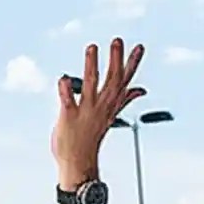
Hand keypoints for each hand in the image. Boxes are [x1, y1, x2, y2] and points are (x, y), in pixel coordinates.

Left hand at [52, 38, 145, 187]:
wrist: (78, 163)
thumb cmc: (90, 137)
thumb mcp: (110, 115)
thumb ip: (124, 99)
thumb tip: (140, 90)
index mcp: (110, 104)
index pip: (125, 81)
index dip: (132, 64)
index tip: (140, 46)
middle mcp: (100, 106)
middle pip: (111, 80)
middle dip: (115, 60)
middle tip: (117, 40)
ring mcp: (85, 111)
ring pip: (90, 85)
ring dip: (91, 66)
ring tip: (92, 47)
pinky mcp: (68, 117)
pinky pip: (67, 101)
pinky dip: (65, 90)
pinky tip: (62, 78)